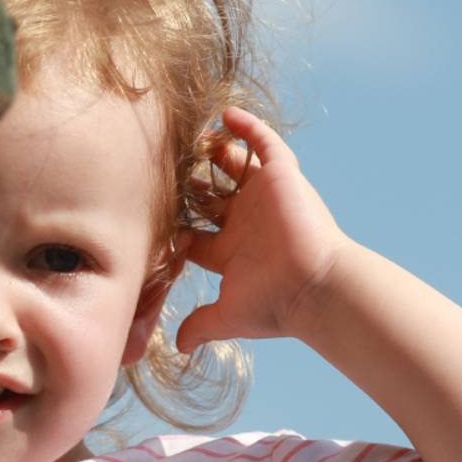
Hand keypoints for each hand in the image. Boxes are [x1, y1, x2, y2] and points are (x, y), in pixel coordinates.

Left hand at [173, 108, 354, 353]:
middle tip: (163, 167)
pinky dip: (248, 127)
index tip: (147, 213)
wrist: (314, 287)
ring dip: (214, 150)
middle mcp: (245, 222)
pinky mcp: (282, 176)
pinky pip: (265, 143)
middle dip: (189, 182)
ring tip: (190, 135)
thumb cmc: (274, 303)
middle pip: (211, 195)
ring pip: (235, 165)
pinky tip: (226, 114)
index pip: (195, 233)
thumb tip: (180, 347)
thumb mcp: (227, 316)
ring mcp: (263, 197)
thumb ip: (201, 326)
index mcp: (230, 251)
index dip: (173, 224)